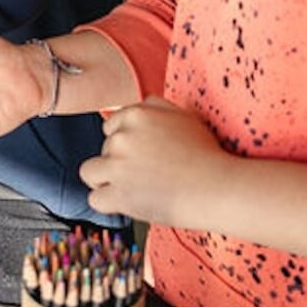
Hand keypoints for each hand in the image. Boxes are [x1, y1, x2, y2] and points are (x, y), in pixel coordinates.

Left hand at [78, 97, 234, 226]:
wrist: (216, 188)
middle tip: (146, 172)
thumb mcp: (184, 117)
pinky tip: (127, 201)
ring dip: (106, 179)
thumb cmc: (206, 155)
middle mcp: (122, 138)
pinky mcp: (119, 195)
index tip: (142, 154)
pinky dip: (109, 203)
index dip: (126, 142)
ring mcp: (118, 167)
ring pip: (90, 171)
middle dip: (120, 160)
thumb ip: (157, 106)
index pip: (111, 126)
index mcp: (137, 115)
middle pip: (104, 148)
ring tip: (131, 186)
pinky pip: (95, 199)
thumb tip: (141, 104)